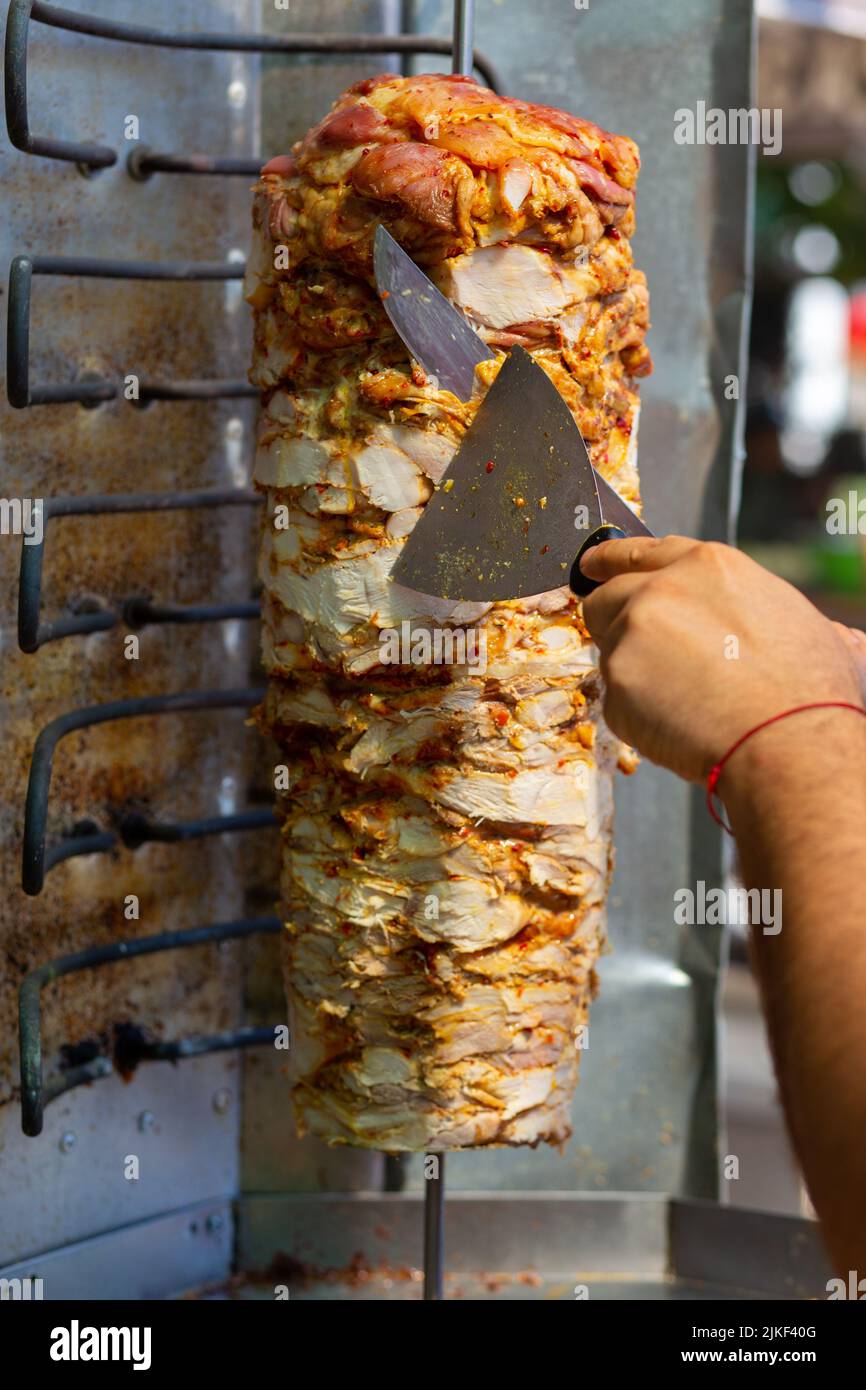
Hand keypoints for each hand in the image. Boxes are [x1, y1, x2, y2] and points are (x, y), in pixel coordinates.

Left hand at [580, 536, 863, 782]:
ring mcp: (632, 635)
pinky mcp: (617, 684)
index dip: (611, 559)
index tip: (593, 566)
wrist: (789, 743)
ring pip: (609, 651)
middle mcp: (661, 591)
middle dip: (615, 622)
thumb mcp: (805, 624)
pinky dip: (637, 715)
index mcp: (707, 566)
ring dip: (633, 672)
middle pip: (608, 598)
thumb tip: (821, 634)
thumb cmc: (808, 690)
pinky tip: (678, 724)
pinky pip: (616, 699)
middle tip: (644, 655)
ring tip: (683, 699)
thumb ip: (775, 615)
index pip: (640, 550)